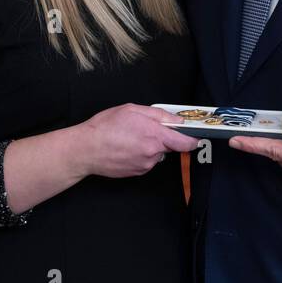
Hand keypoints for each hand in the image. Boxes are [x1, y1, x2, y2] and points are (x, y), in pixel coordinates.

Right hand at [76, 103, 199, 178]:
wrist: (86, 150)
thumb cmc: (105, 127)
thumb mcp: (132, 110)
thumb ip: (158, 114)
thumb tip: (175, 120)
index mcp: (155, 135)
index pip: (185, 142)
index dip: (193, 139)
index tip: (196, 136)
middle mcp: (153, 153)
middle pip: (169, 146)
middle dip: (162, 138)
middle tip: (145, 129)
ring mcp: (145, 165)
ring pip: (156, 153)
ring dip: (149, 146)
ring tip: (130, 138)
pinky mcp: (136, 172)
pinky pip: (145, 161)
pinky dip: (140, 154)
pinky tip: (125, 147)